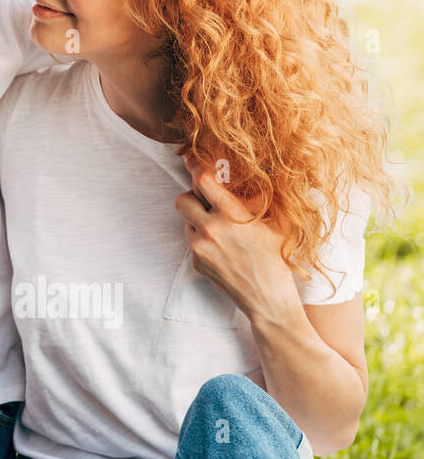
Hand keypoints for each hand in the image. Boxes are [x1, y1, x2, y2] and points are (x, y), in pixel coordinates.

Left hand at [174, 156, 301, 322]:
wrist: (269, 300)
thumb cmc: (276, 260)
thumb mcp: (274, 225)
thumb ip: (254, 203)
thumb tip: (244, 180)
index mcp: (232, 215)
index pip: (202, 181)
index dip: (194, 167)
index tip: (189, 158)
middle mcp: (211, 229)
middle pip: (181, 199)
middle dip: (191, 198)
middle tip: (206, 202)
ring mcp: (200, 247)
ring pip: (186, 221)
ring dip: (198, 221)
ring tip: (221, 231)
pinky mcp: (195, 263)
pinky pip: (192, 242)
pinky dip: (202, 242)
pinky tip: (222, 251)